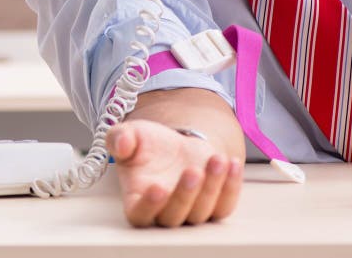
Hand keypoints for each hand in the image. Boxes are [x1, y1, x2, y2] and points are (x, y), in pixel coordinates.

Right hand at [106, 119, 243, 226]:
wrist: (176, 147)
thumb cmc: (149, 147)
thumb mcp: (131, 135)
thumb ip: (119, 138)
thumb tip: (120, 142)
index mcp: (138, 202)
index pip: (141, 215)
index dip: (149, 205)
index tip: (158, 187)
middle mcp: (164, 213)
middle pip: (174, 216)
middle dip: (185, 194)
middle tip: (192, 171)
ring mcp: (192, 212)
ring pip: (202, 211)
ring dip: (212, 187)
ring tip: (216, 160)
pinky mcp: (215, 205)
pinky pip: (225, 204)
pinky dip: (231, 187)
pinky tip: (232, 165)